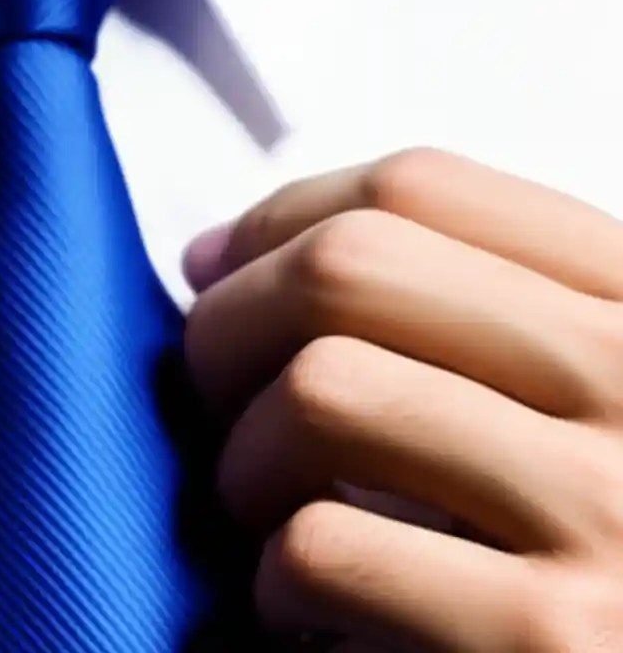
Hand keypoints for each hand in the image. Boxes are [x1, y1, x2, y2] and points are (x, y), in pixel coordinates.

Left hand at [184, 149, 622, 650]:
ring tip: (273, 516)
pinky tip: (312, 613)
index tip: (216, 274)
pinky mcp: (546, 640)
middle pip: (346, 269)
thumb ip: (432, 312)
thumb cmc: (565, 546)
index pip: (418, 187)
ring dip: (248, 466)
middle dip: (227, 328)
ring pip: (320, 395)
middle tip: (218, 402)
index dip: (277, 221)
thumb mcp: (548, 396)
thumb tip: (211, 256)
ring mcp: (607, 513)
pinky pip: (323, 549)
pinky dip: (278, 583)